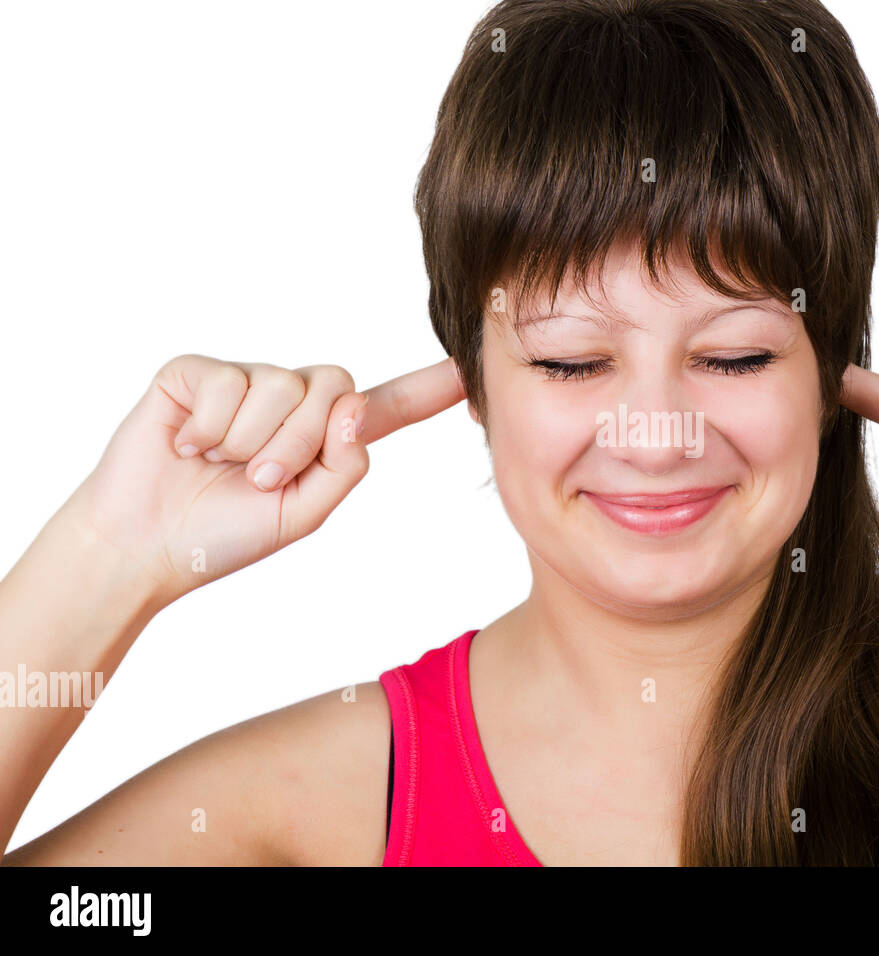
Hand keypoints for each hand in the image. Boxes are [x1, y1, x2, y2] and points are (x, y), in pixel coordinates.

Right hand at [70, 355, 466, 605]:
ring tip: (218, 466)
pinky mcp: (197, 372)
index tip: (472, 367)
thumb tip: (353, 407)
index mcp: (325, 439)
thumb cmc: (224, 534)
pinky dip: (207, 427)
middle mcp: (290, 401)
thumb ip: (344, 465)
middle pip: (334, 388)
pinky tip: (186, 446)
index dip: (430, 387)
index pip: (387, 406)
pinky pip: (226, 382)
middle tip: (257, 479)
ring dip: (249, 442)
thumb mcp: (304, 514)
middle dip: (298, 443)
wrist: (145, 544)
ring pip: (280, 388)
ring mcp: (244, 382)